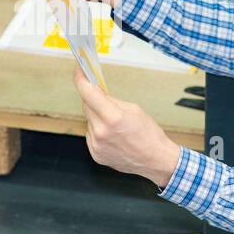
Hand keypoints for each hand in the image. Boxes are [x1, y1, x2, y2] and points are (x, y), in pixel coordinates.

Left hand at [73, 68, 182, 188]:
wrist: (155, 160)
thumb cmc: (149, 134)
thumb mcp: (133, 109)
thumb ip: (112, 101)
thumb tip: (96, 92)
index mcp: (113, 117)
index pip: (88, 94)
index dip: (81, 81)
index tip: (79, 73)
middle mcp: (101, 132)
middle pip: (86, 106)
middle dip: (93, 99)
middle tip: (102, 97)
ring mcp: (96, 144)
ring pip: (89, 120)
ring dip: (97, 117)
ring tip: (115, 124)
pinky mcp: (95, 153)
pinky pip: (91, 134)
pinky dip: (98, 131)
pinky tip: (112, 136)